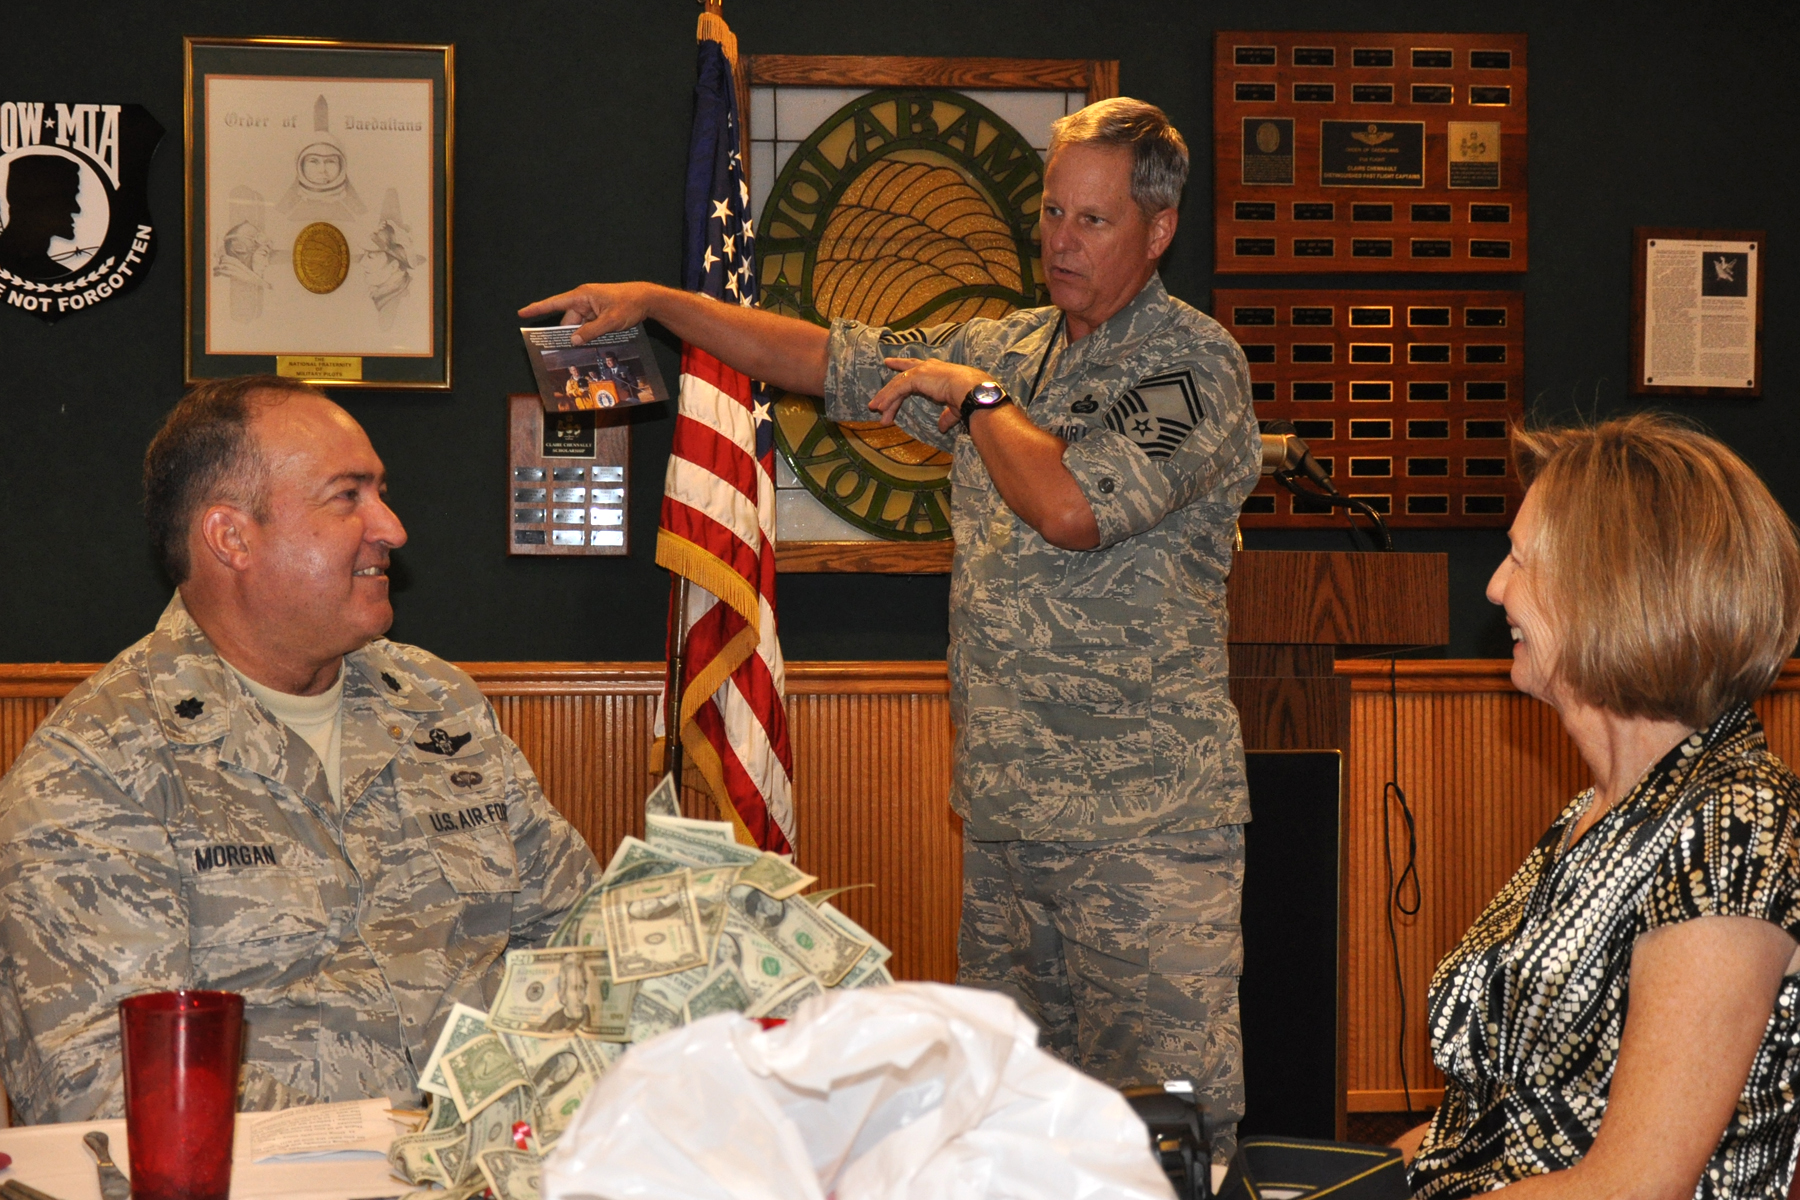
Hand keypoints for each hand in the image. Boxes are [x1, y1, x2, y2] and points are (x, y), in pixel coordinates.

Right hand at [518, 283, 653, 345]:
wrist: (646, 299)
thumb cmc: (629, 303)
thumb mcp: (610, 321)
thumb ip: (591, 331)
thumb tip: (573, 341)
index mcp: (582, 296)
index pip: (555, 303)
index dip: (537, 309)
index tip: (522, 313)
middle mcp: (584, 300)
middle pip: (569, 321)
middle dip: (569, 335)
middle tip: (566, 353)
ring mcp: (592, 307)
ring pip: (580, 326)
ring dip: (583, 337)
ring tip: (587, 349)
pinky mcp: (599, 313)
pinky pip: (589, 326)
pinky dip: (590, 335)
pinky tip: (594, 345)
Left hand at [867, 358, 990, 427]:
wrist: (971, 390)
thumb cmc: (968, 396)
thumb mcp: (954, 407)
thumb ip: (946, 416)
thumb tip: (942, 427)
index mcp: (938, 370)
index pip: (916, 368)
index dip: (902, 367)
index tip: (890, 364)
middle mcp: (928, 367)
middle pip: (902, 377)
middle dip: (889, 389)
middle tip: (877, 400)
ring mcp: (921, 371)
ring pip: (897, 384)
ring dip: (886, 397)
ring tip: (875, 409)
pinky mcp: (916, 377)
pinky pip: (897, 389)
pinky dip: (888, 398)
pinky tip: (881, 408)